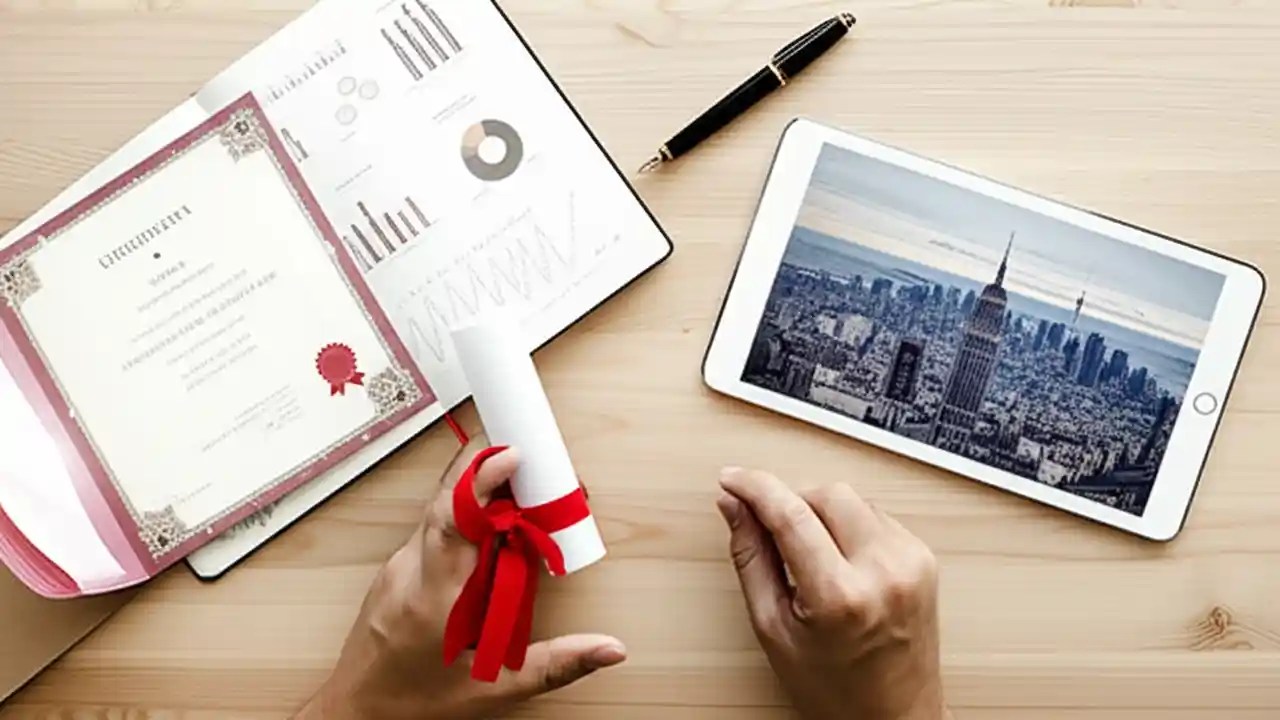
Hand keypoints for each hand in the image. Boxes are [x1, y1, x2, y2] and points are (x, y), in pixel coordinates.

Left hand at [296, 437, 626, 719]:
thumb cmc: (412, 704)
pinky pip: (435, 526)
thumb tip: (608, 648)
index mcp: (433, 599)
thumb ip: (555, 666)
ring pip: (441, 509)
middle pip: (446, 500)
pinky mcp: (399, 566)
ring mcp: (399, 565)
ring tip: (526, 497)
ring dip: (481, 495)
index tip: (512, 455)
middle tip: (537, 467)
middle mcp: (410, 572)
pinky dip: (467, 517)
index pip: (451, 520)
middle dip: (489, 472)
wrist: (356, 713)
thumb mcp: (493, 693)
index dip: (479, 480)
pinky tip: (495, 530)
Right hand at [716, 468, 949, 719]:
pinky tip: (837, 561)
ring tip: (807, 558)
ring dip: (821, 513)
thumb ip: (750, 558)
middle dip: (790, 501)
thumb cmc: (836, 689)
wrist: (894, 718)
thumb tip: (734, 507)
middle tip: (769, 528)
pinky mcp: (923, 558)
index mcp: (840, 596)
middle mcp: (884, 571)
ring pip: (851, 499)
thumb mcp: (774, 628)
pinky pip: (875, 516)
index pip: (790, 513)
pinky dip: (848, 527)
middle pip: (825, 493)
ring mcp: (911, 562)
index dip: (754, 487)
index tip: (733, 479)